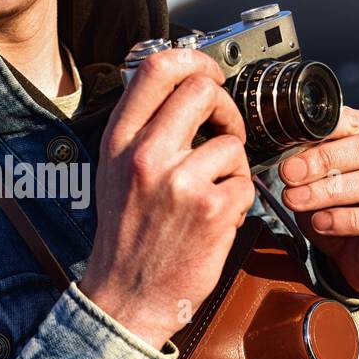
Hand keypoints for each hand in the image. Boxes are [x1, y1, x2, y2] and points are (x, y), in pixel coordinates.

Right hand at [78, 46, 256, 350]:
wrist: (126, 298)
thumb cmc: (126, 237)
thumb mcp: (114, 173)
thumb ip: (141, 130)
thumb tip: (180, 88)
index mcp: (119, 141)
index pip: (155, 69)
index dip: (192, 60)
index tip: (208, 74)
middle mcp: (145, 155)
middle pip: (202, 90)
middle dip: (224, 108)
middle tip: (223, 132)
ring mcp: (179, 181)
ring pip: (231, 142)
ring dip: (233, 167)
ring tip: (212, 194)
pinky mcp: (211, 209)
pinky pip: (245, 183)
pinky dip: (238, 201)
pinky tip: (216, 219)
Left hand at [277, 106, 358, 297]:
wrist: (357, 259)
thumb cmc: (338, 209)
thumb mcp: (317, 181)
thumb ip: (309, 162)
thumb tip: (289, 151)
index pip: (357, 122)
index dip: (321, 132)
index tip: (289, 147)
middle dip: (323, 160)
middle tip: (289, 174)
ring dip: (328, 191)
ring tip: (296, 200)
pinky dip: (346, 220)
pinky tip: (321, 223)